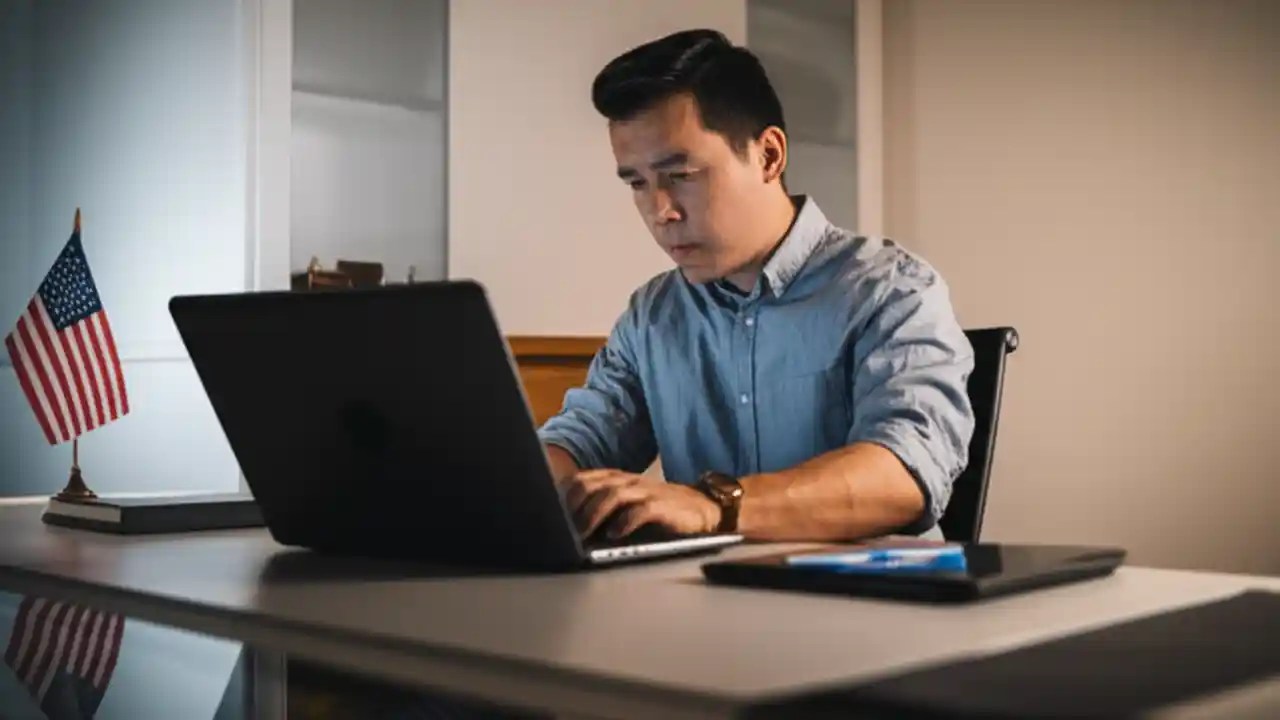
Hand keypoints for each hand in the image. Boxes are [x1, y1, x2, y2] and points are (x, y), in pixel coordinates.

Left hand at [560, 470, 719, 538]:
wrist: (702, 509)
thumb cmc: (658, 512)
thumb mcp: (627, 506)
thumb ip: (601, 509)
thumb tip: (568, 529)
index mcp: (615, 479)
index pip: (581, 480)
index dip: (562, 496)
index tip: (548, 516)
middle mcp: (627, 481)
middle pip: (591, 485)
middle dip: (573, 507)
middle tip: (562, 529)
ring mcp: (645, 491)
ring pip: (611, 495)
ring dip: (593, 515)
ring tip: (582, 534)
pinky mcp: (662, 506)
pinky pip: (640, 510)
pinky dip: (624, 522)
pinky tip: (614, 535)